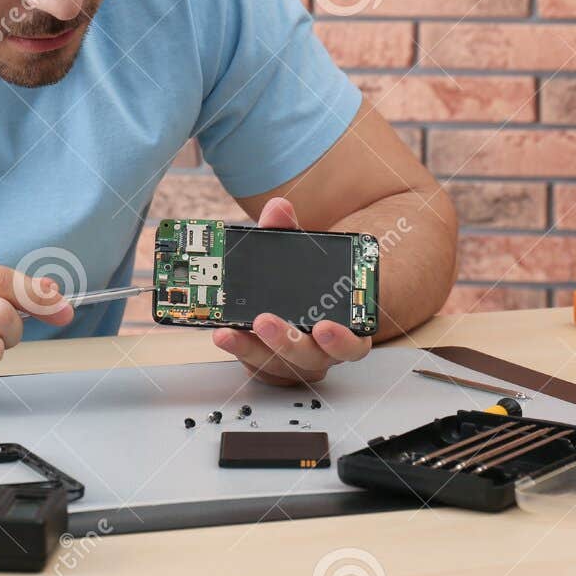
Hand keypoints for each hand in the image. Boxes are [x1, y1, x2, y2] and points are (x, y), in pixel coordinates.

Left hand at [211, 197, 372, 385]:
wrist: (294, 301)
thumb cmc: (305, 283)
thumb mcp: (300, 256)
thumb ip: (289, 234)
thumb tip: (278, 208)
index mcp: (346, 329)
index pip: (353, 345)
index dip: (342, 341)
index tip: (324, 327)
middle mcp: (322, 352)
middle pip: (310, 358)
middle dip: (287, 341)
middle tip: (264, 321)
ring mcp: (294, 363)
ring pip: (277, 366)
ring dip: (251, 348)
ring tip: (228, 331)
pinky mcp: (269, 368)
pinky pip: (254, 366)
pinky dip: (237, 349)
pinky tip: (222, 332)